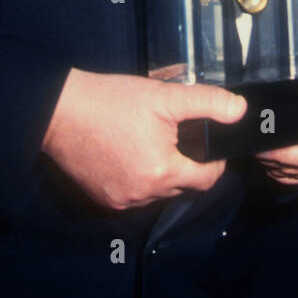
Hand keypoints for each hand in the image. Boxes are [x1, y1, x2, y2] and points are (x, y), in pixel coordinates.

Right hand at [41, 68, 245, 208]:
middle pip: (183, 186)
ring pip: (159, 192)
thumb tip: (241, 110)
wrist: (57, 110)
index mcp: (162, 173)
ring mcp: (120, 201)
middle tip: (175, 134)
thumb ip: (207, 103)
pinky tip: (129, 153)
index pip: (207, 179)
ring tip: (150, 141)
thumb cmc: (110, 101)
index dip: (214, 161)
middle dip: (187, 164)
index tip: (205, 140)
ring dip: (162, 172)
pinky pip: (134, 194)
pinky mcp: (102, 200)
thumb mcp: (163, 96)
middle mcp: (143, 196)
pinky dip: (138, 178)